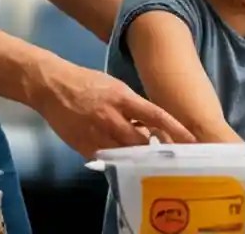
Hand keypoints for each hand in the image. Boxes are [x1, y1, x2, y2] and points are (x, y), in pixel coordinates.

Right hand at [36, 60, 195, 158]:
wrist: (53, 86)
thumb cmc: (88, 83)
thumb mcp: (116, 88)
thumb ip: (133, 107)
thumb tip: (149, 127)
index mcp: (123, 99)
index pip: (156, 116)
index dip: (176, 129)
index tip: (192, 141)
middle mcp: (113, 118)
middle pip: (142, 142)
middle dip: (155, 151)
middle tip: (169, 158)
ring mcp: (97, 134)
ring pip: (125, 154)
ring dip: (136, 158)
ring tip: (147, 162)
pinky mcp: (84, 146)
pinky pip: (106, 160)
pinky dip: (116, 161)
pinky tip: (121, 162)